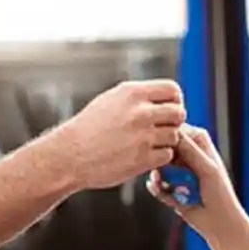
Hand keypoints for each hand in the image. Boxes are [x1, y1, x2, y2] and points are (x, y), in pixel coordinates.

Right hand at [50, 79, 185, 190]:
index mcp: (132, 93)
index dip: (175, 100)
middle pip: (179, 113)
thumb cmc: (89, 128)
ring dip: (166, 141)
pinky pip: (167, 155)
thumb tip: (166, 97)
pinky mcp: (142, 159)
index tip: (167, 110)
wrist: (70, 155)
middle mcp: (139, 112)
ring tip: (149, 143)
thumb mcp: (111, 100)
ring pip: (175, 135)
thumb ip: (139, 96)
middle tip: (161, 129)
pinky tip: (145, 155)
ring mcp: (142, 137)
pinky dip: (160, 157)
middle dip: (173, 121)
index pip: (173, 90)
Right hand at [147, 124, 247, 241]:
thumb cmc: (220, 194)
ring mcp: (178, 171)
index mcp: (200, 143)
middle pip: (164, 146)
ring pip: (157, 165)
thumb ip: (189, 150)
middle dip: (159, 157)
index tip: (162, 145)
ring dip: (156, 174)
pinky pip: (157, 184)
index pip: (178, 130)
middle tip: (158, 167)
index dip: (168, 136)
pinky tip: (159, 190)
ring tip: (159, 181)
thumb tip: (172, 133)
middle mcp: (188, 154)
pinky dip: (157, 187)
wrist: (219, 223)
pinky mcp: (171, 187)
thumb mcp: (207, 168)